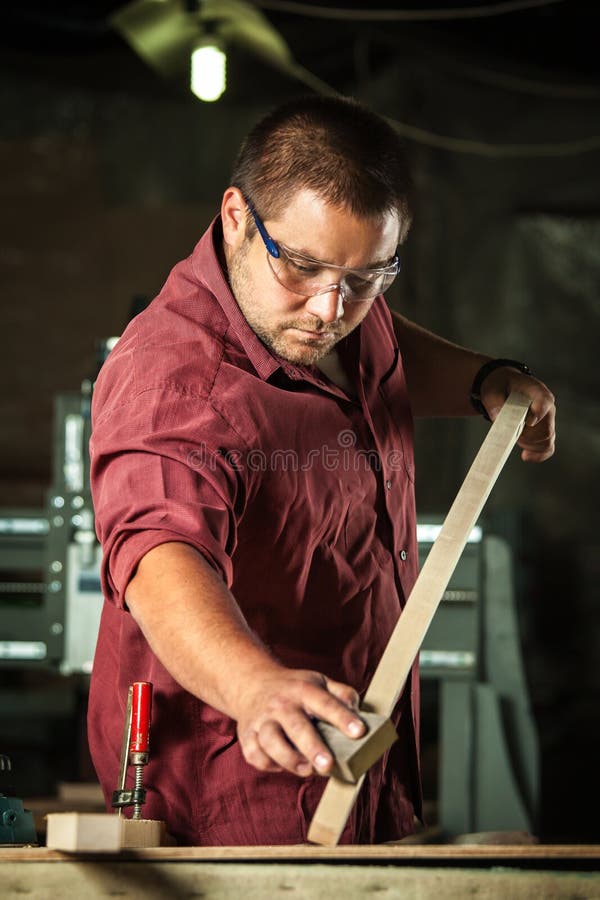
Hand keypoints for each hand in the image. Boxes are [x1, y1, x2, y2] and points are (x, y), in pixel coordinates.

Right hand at [233, 666, 364, 777]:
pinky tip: (282, 764)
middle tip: (328, 765)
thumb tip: (358, 713)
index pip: (326, 703)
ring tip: (307, 770)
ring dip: (289, 759)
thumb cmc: (295, 689)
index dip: (343, 717)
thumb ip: (342, 695)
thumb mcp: (319, 682)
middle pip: (296, 726)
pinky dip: (268, 763)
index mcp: (303, 690)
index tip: (360, 732)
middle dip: (312, 747)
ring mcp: (262, 720)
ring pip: (271, 742)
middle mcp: (281, 704)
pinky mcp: (247, 735)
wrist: (253, 683)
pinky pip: (255, 754)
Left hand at [481, 366, 555, 461]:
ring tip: (512, 435)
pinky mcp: (544, 432)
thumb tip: (498, 417)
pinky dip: (538, 454)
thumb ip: (495, 401)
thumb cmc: (500, 387)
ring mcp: (547, 421)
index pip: (545, 401)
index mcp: (536, 390)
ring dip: (527, 444)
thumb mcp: (492, 389)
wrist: (503, 389)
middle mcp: (547, 406)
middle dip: (526, 435)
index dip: (539, 413)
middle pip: (545, 428)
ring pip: (546, 440)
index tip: (529, 422)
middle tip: (508, 431)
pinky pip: (548, 447)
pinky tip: (526, 456)